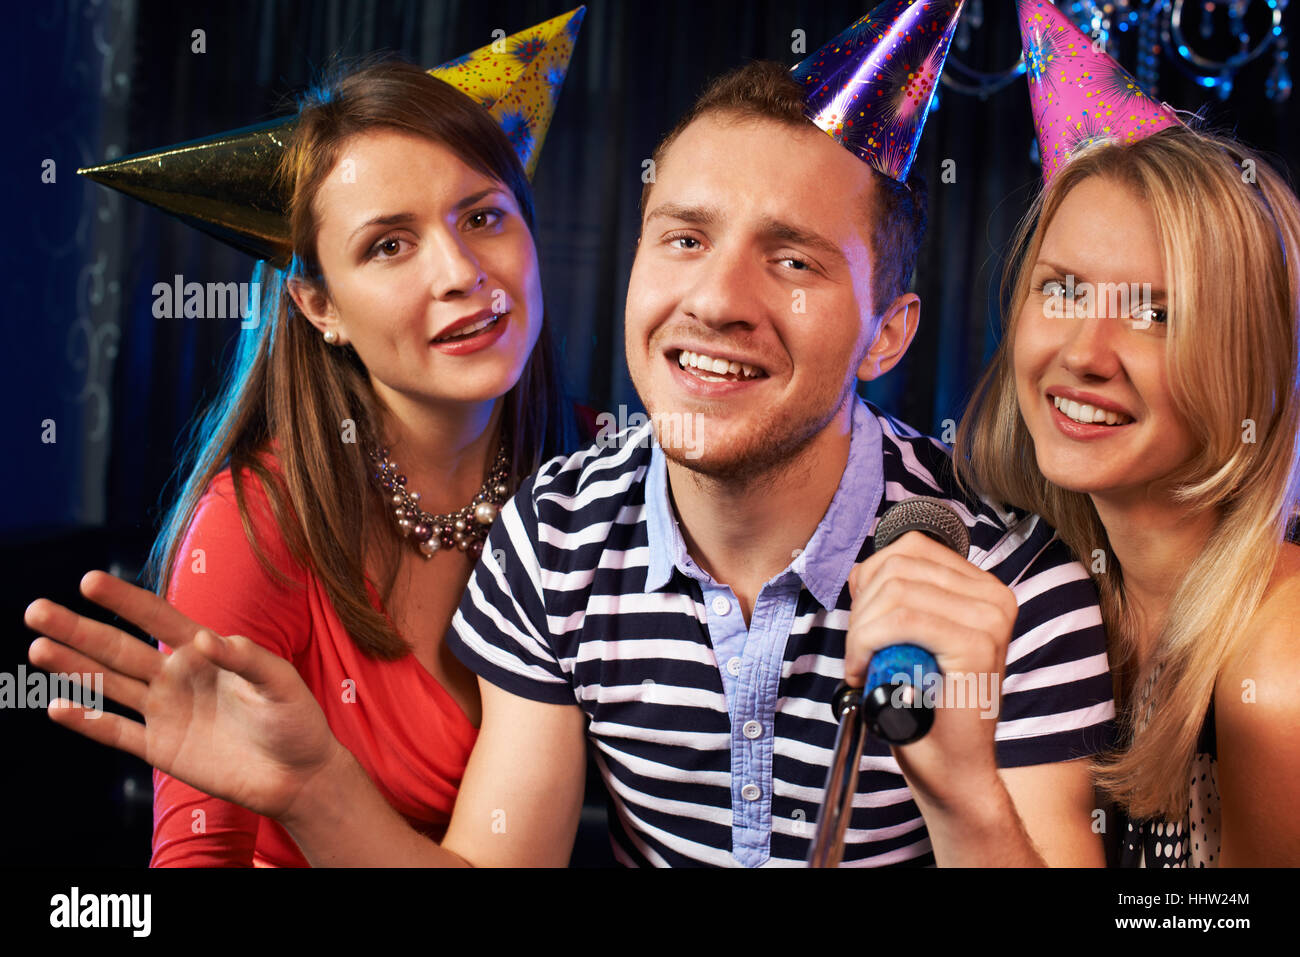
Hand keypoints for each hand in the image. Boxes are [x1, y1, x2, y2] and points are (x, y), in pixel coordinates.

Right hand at [25, 570, 341, 821]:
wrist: (298, 774)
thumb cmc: (296, 719)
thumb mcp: (279, 681)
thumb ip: (246, 659)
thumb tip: (206, 639)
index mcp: (206, 652)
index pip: (158, 618)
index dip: (124, 600)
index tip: (89, 580)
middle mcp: (178, 676)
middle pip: (119, 648)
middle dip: (78, 629)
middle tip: (36, 610)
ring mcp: (166, 712)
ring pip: (109, 685)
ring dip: (73, 668)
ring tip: (36, 648)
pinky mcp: (161, 749)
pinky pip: (117, 733)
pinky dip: (87, 722)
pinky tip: (57, 706)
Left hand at [845, 531, 1018, 812]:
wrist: (952, 767)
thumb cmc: (927, 706)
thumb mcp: (910, 637)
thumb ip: (897, 597)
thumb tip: (863, 570)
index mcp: (982, 588)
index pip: (911, 547)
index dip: (870, 579)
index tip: (862, 622)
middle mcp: (994, 597)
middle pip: (898, 566)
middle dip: (861, 608)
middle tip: (857, 650)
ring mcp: (989, 619)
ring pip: (895, 591)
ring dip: (861, 629)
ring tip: (861, 665)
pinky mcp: (977, 645)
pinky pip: (901, 619)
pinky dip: (867, 643)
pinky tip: (865, 672)